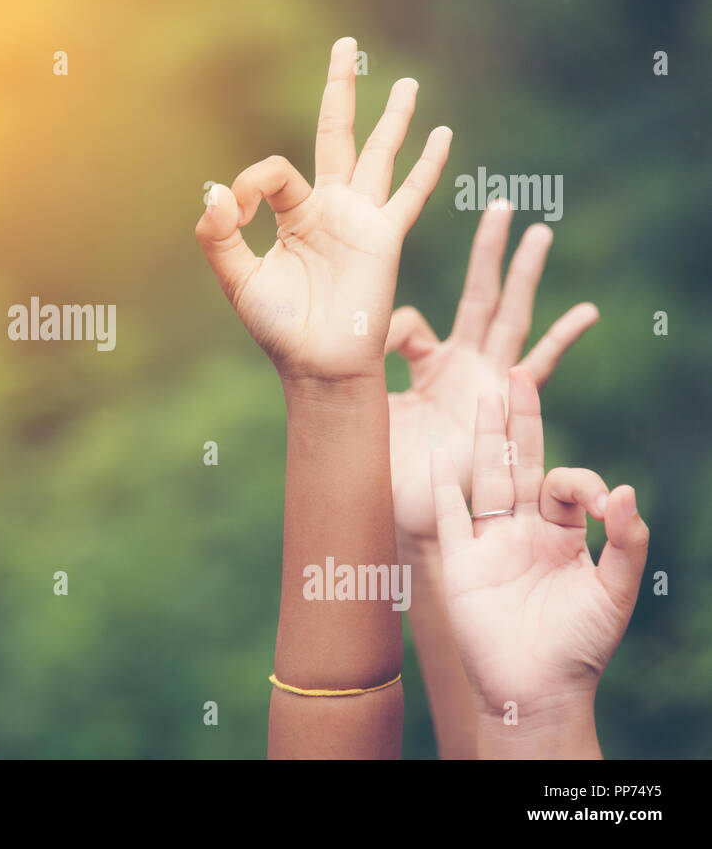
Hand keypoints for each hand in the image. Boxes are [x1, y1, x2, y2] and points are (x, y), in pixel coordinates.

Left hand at [195, 37, 451, 380]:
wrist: (318, 364)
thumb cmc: (279, 328)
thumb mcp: (238, 280)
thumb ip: (219, 236)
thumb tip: (215, 189)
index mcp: (293, 215)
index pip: (274, 171)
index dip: (250, 181)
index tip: (234, 210)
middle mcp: (329, 209)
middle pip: (336, 134)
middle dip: (340, 89)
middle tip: (345, 44)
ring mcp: (361, 219)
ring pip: (378, 154)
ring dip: (393, 118)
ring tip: (406, 83)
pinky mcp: (385, 237)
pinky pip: (409, 194)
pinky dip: (427, 165)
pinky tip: (442, 133)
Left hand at [389, 200, 598, 547]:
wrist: (407, 512)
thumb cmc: (382, 466)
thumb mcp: (364, 406)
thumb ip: (360, 368)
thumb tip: (353, 340)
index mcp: (425, 366)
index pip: (413, 326)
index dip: (395, 329)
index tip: (376, 345)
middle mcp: (461, 365)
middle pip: (479, 295)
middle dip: (491, 251)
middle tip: (502, 203)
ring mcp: (487, 380)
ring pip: (510, 314)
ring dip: (524, 274)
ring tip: (539, 230)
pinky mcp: (504, 402)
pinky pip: (538, 367)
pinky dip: (560, 339)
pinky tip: (587, 313)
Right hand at [429, 368, 649, 722]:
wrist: (536, 688)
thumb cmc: (580, 647)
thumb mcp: (617, 593)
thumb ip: (629, 544)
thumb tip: (626, 491)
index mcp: (563, 534)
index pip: (566, 485)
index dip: (583, 481)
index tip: (602, 502)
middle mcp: (524, 530)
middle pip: (520, 464)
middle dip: (521, 423)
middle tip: (517, 376)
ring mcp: (489, 543)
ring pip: (484, 480)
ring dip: (485, 440)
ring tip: (486, 397)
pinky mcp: (460, 564)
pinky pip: (449, 519)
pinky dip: (441, 489)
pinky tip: (437, 455)